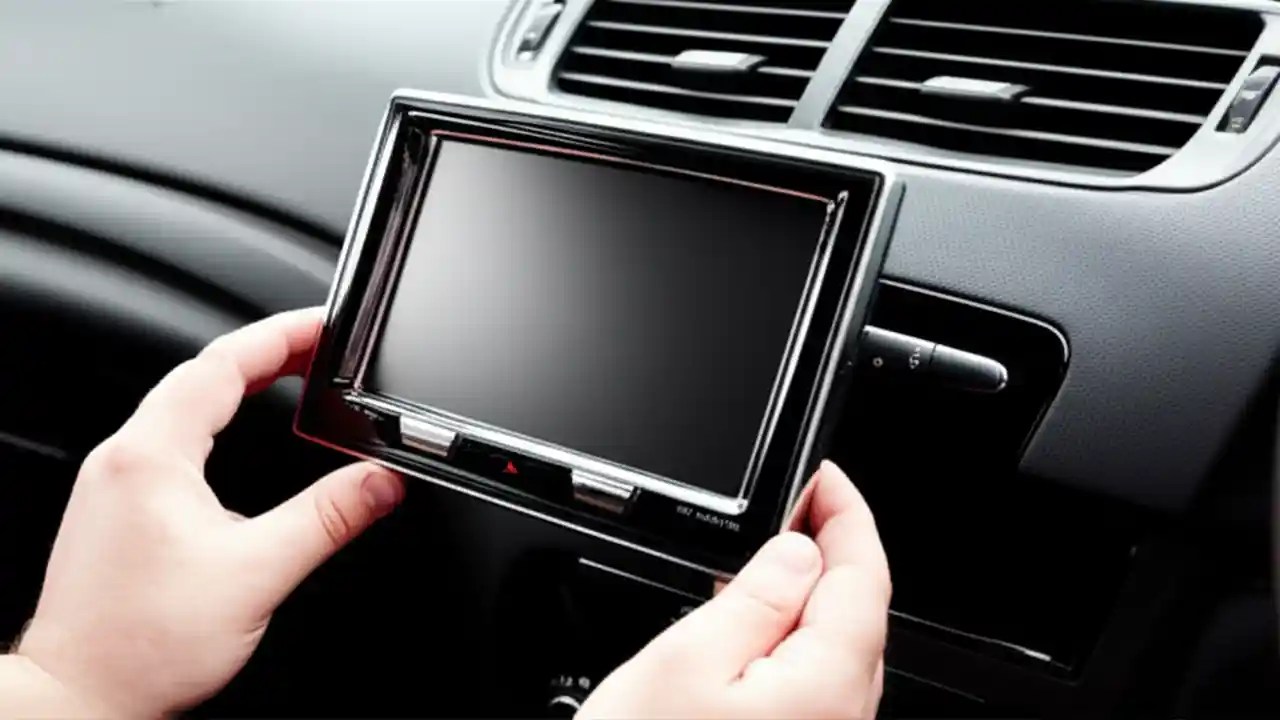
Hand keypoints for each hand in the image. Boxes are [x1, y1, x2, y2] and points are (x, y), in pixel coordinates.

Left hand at [12, 309, 404, 717]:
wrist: (79, 699)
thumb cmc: (141, 645)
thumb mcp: (257, 573)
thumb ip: (328, 519)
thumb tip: (380, 483)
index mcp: (151, 456)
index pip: (222, 363)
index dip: (280, 336)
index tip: (324, 325)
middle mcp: (123, 460)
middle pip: (201, 375)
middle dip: (267, 354)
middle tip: (320, 349)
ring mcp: (114, 484)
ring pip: (182, 407)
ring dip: (239, 385)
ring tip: (290, 378)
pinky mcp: (116, 511)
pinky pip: (169, 440)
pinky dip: (216, 421)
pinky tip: (238, 437)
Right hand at [578, 461, 890, 719]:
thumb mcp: (688, 660)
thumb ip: (758, 598)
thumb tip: (801, 548)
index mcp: (828, 683)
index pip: (867, 575)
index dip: (848, 514)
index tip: (823, 476)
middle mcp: (843, 717)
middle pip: (862, 610)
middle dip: (833, 549)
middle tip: (789, 507)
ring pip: (839, 647)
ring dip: (811, 595)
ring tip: (760, 563)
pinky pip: (817, 684)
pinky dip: (794, 641)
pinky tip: (751, 633)